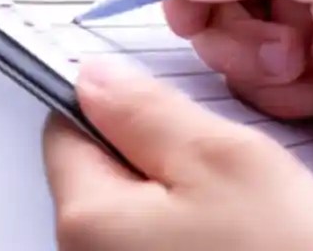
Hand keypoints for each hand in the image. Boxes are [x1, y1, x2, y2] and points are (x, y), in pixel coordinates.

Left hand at [43, 60, 312, 250]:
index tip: (170, 113)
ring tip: (246, 220)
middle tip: (225, 173)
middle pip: (104, 176)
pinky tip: (244, 249)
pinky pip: (163, 249)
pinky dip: (199, 241)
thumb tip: (96, 79)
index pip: (66, 126)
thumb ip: (148, 110)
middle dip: (162, 161)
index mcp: (87, 219)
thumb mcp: (227, 161)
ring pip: (141, 217)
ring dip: (186, 205)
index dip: (121, 106)